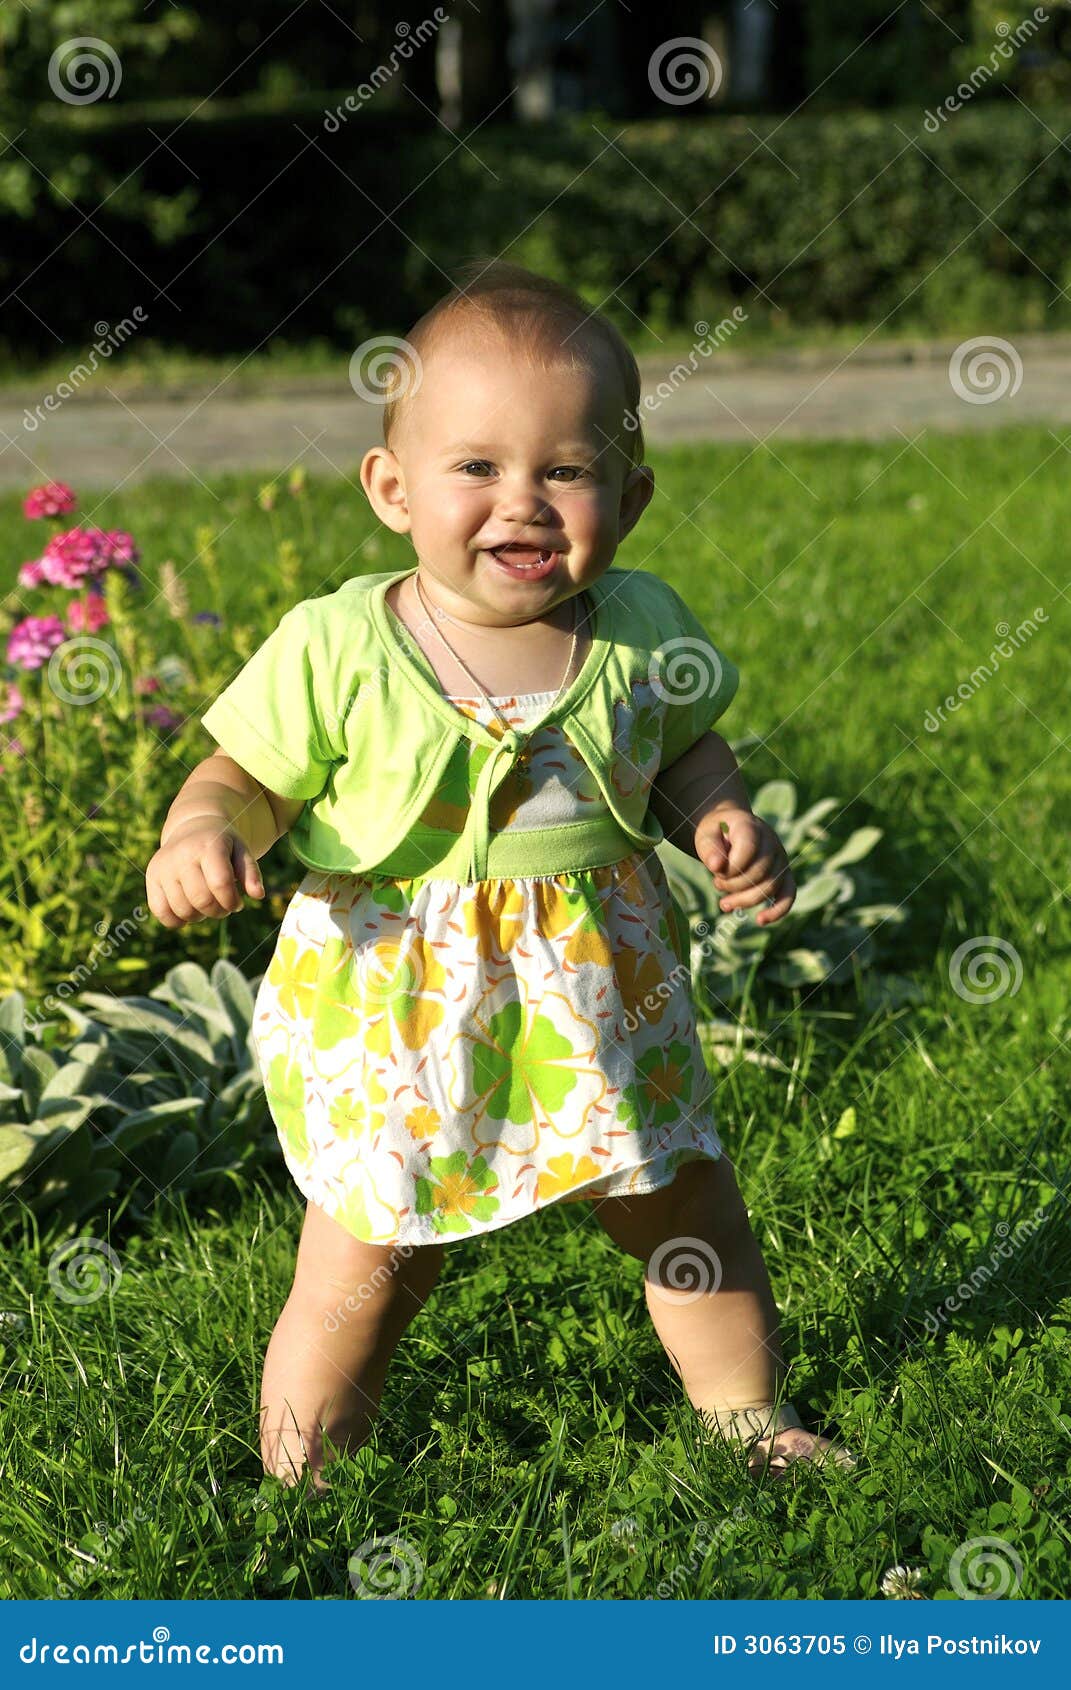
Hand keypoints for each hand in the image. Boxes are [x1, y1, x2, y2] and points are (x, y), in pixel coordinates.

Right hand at [145, 820, 264, 928]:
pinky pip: (160, 912)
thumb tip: (258, 895)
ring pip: (183, 910)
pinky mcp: (152, 877)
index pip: (220, 884)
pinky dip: (177, 920)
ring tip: (206, 903)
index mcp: (208, 846)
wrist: (193, 826)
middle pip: (202, 900)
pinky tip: (189, 909)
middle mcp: (182, 854)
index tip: (237, 903)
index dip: (232, 901)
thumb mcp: (241, 851)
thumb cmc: (222, 844)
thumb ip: (251, 873)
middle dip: (218, 911)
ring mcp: (164, 866)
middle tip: (223, 906)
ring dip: (200, 916)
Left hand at [694, 806, 795, 925]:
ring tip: (724, 904)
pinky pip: (788, 895)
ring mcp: (780, 858)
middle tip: (716, 883)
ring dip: (744, 900)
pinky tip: (761, 921)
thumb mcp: (706, 835)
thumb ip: (709, 849)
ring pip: (770, 887)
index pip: (748, 850)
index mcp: (752, 827)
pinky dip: (777, 911)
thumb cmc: (716, 833)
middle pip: (759, 873)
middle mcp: (771, 841)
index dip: (730, 867)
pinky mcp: (783, 874)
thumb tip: (716, 866)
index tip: (714, 869)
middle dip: (733, 886)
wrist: (729, 829)